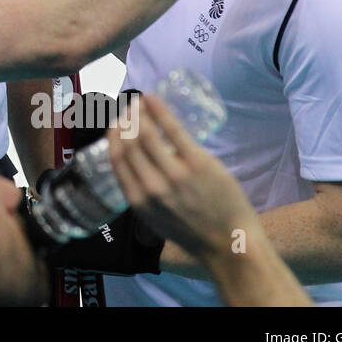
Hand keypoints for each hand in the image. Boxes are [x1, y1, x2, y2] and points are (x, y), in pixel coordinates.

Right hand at [108, 94, 254, 260]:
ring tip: (139, 103)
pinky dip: (159, 111)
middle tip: (128, 109)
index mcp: (138, 200)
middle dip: (125, 121)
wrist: (228, 242)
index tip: (115, 125)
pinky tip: (152, 99)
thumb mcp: (155, 219)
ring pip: (146, 134)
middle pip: (129, 143)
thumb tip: (135, 163)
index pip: (117, 159)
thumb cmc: (192, 231)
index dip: (113, 137)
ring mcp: (175, 174)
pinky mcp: (197, 163)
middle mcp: (152, 186)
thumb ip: (142, 193)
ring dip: (139, 113)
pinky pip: (173, 130)